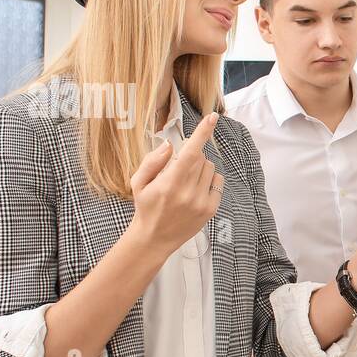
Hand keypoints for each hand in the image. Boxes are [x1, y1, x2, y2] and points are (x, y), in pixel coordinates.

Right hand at [127, 112, 222, 256]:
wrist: (155, 238)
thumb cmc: (146, 206)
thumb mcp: (139, 182)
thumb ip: (152, 161)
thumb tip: (170, 145)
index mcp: (169, 183)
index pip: (190, 153)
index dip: (202, 133)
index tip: (213, 118)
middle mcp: (188, 192)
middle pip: (200, 157)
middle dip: (190, 156)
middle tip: (176, 170)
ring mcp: (201, 202)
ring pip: (210, 168)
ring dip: (200, 168)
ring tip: (185, 182)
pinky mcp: (211, 209)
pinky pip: (218, 182)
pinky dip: (209, 180)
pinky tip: (196, 190)